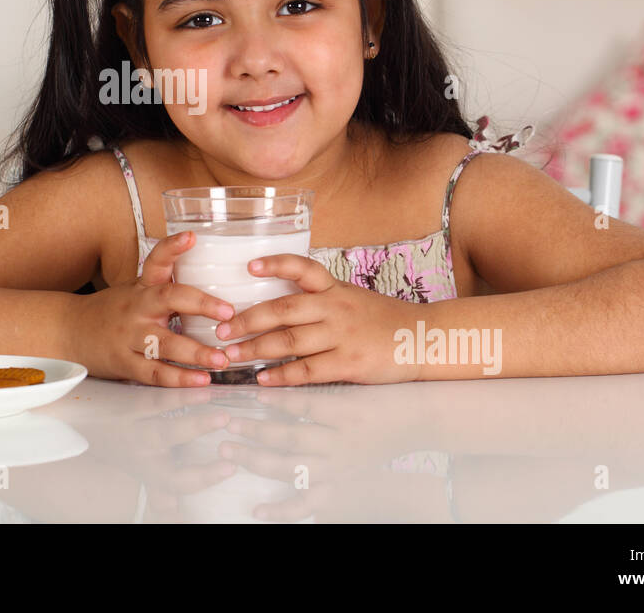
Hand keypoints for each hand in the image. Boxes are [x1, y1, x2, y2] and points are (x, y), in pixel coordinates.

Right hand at [71, 231, 236, 386]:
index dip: (173, 247)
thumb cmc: (111, 311)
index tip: (191, 237)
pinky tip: (201, 380)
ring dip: (196, 352)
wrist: (68, 332)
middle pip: (168, 298)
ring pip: (165, 343)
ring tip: (222, 359)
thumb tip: (214, 283)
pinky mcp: (124, 363)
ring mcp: (129, 336)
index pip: (156, 260)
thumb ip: (166, 290)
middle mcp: (137, 307)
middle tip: (228, 312)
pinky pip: (155, 371)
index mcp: (142, 287)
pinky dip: (180, 378)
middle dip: (201, 304)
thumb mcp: (135, 291)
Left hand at [214, 253, 422, 385]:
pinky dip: (282, 376)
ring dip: (256, 349)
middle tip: (220, 328)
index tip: (248, 266)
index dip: (275, 264)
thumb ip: (319, 299)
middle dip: (247, 320)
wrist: (423, 339)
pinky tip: (263, 379)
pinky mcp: (349, 363)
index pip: (303, 268)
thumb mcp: (351, 297)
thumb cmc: (381, 319)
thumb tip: (276, 305)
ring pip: (290, 341)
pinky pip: (308, 370)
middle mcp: (336, 308)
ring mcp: (343, 336)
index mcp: (335, 288)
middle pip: (284, 310)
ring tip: (231, 355)